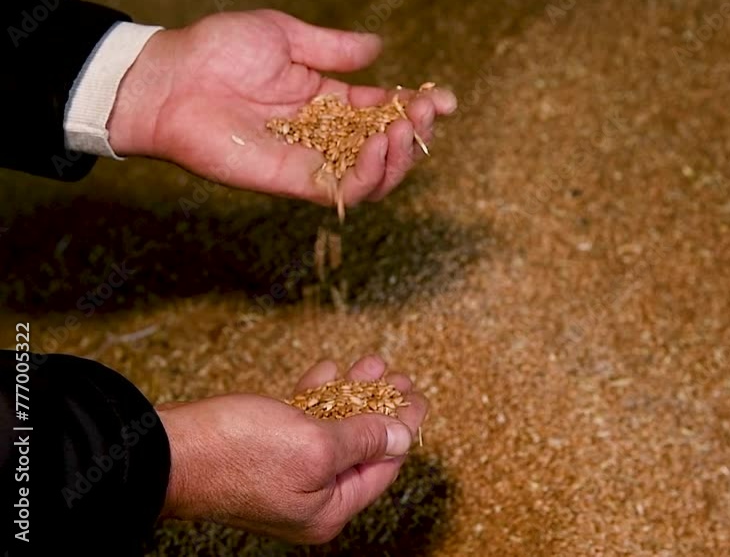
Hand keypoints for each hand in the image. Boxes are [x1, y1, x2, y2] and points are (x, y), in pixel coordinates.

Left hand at [107, 9, 456, 206]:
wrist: (171, 78)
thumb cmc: (217, 51)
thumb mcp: (285, 35)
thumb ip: (334, 48)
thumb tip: (378, 50)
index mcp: (327, 100)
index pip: (384, 111)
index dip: (418, 107)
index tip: (443, 98)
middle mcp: (324, 135)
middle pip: (387, 148)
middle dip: (416, 132)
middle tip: (425, 112)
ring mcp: (312, 161)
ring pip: (373, 177)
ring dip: (398, 158)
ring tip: (403, 130)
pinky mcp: (294, 182)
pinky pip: (342, 192)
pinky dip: (367, 176)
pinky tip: (378, 147)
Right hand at [155, 355, 428, 543]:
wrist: (167, 451)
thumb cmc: (236, 453)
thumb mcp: (315, 444)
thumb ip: (364, 440)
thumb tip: (402, 436)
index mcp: (328, 510)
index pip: (383, 466)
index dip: (404, 427)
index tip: (416, 395)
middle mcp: (310, 499)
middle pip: (361, 447)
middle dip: (381, 407)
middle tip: (397, 376)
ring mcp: (286, 476)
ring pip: (333, 430)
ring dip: (353, 394)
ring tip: (370, 364)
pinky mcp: (263, 452)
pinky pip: (303, 424)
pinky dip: (319, 397)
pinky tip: (329, 372)